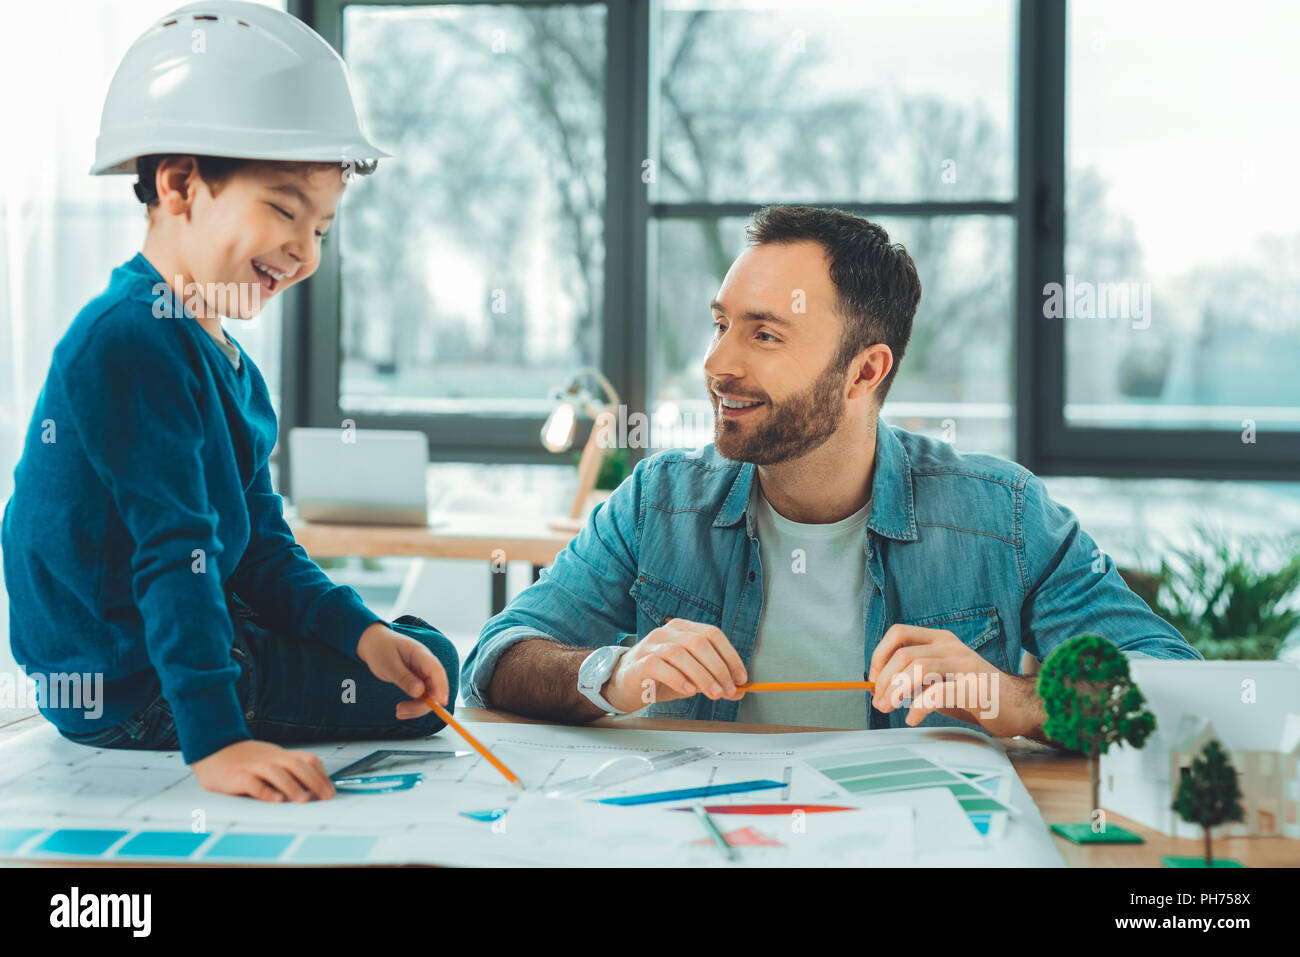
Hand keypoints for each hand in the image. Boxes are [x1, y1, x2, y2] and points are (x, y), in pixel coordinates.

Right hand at [191, 740, 334, 801]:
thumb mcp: (272, 761)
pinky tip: (275, 800)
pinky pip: (252, 783)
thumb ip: (290, 772)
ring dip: (292, 786)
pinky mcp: (236, 776)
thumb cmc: (247, 761)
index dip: (321, 775)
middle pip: (296, 765)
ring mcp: (253, 766)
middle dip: (314, 781)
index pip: (307, 759)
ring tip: (303, 800)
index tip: (330, 791)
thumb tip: (314, 790)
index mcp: (281, 755)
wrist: (213, 750)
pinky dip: (265, 791)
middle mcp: (270, 759)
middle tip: (325, 797)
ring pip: (276, 772)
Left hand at [356, 622, 450, 719]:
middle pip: (435, 687)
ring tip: (398, 711)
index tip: (441, 703)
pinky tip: (401, 710)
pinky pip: (422, 697)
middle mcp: (426, 665)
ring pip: (429, 696)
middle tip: (402, 710)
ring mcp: (423, 674)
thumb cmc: (381, 649)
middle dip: (424, 704)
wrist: (373, 643)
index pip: (436, 671)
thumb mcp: (389, 664)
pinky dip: (413, 706)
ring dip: (417, 707)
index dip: (441, 687)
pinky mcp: (418, 682)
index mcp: (421, 655)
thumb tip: (419, 692)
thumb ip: (404, 678)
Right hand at [604, 618, 747, 713]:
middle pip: (699, 643)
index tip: (741, 678)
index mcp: (683, 629)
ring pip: (681, 653)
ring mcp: (651, 645)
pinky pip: (661, 666)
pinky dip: (679, 679)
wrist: (623, 684)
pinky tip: (688, 691)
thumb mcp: (690, 677)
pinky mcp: (640, 662)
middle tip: (729, 690)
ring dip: (702, 676)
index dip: (730, 656)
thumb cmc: (659, 677)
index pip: (713, 634)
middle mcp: (667, 632)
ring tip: (713, 693)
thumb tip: (739, 691)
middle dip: (719, 668)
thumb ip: (713, 680)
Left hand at [867, 624, 1044, 737]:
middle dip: (883, 680)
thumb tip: (879, 689)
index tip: (873, 680)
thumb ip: (915, 680)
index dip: (879, 655)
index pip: (898, 633)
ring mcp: (964, 665)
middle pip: (903, 654)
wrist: (1019, 706)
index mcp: (940, 640)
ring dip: (896, 691)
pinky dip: (918, 707)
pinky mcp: (975, 688)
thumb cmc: (975, 695)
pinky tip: (912, 718)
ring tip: (889, 708)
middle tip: (878, 703)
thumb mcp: (940, 680)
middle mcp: (951, 647)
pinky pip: (938, 693)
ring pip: (917, 668)